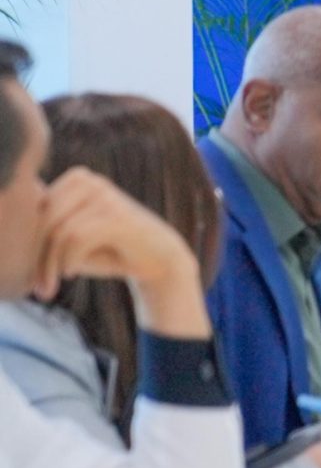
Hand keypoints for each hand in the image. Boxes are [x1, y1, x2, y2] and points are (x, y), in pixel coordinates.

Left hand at [30, 168, 206, 335]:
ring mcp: (105, 194)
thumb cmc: (109, 251)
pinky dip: (69, 260)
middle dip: (36, 256)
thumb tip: (6, 237)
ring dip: (50, 264)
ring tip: (51, 286)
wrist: (158, 262)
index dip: (25, 241)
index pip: (33, 208)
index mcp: (75, 180)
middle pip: (43, 219)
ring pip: (58, 230)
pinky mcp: (117, 214)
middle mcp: (89, 180)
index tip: (28, 272)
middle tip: (38, 287)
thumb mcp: (69, 239)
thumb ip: (44, 232)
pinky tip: (72, 273)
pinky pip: (76, 237)